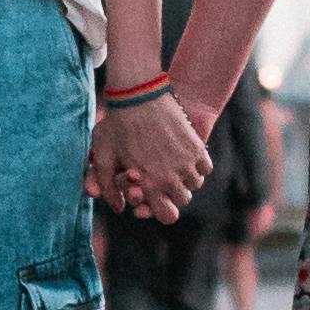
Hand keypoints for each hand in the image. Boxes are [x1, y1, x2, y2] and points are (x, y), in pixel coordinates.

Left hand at [88, 90, 209, 219]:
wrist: (137, 94)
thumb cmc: (116, 125)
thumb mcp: (103, 158)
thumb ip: (109, 189)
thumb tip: (119, 209)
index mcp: (149, 184)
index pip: (168, 216)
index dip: (161, 209)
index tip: (153, 196)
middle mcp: (171, 177)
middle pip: (183, 200)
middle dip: (172, 193)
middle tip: (161, 177)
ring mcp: (187, 161)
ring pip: (196, 183)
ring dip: (186, 178)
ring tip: (172, 164)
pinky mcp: (196, 145)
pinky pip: (206, 167)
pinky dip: (198, 165)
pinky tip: (184, 156)